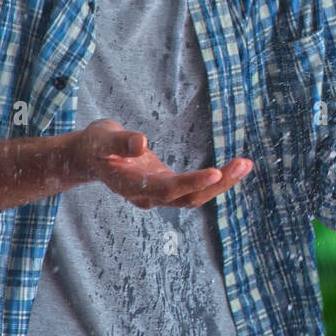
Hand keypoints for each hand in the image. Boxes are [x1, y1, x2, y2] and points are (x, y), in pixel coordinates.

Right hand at [72, 118, 252, 209]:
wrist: (89, 157)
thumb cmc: (95, 144)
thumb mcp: (102, 137)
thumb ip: (120, 142)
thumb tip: (141, 143)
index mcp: (132, 185)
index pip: (167, 189)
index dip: (191, 182)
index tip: (216, 172)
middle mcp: (149, 196)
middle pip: (189, 198)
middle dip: (218, 183)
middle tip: (244, 164)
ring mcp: (159, 194)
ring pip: (195, 196)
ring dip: (222, 183)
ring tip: (246, 164)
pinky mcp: (167, 186)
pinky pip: (195, 188)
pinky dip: (215, 179)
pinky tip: (234, 168)